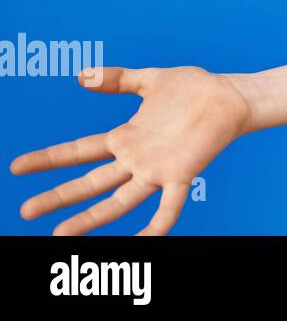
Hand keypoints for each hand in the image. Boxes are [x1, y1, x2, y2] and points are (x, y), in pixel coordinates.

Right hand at [9, 65, 252, 234]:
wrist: (232, 96)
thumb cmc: (195, 89)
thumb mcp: (150, 79)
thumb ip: (118, 79)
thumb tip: (82, 76)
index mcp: (126, 137)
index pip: (79, 151)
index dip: (48, 158)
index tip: (16, 166)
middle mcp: (137, 159)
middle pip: (90, 181)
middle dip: (58, 197)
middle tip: (25, 212)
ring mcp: (158, 169)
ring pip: (118, 200)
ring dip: (90, 218)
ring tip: (60, 236)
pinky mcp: (183, 174)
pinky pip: (168, 207)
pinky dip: (156, 227)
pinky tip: (142, 243)